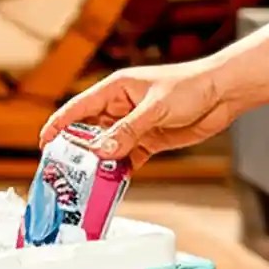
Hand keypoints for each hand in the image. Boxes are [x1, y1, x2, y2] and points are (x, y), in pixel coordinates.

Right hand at [39, 59, 240, 167]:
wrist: (223, 93)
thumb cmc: (190, 86)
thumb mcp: (154, 109)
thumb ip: (127, 131)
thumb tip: (102, 150)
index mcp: (115, 90)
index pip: (78, 108)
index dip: (58, 125)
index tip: (44, 143)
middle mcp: (120, 107)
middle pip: (89, 131)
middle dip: (78, 151)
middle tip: (66, 172)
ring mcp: (134, 125)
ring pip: (108, 148)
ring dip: (101, 164)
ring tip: (89, 182)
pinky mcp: (148, 140)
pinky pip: (127, 158)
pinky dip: (120, 170)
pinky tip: (114, 182)